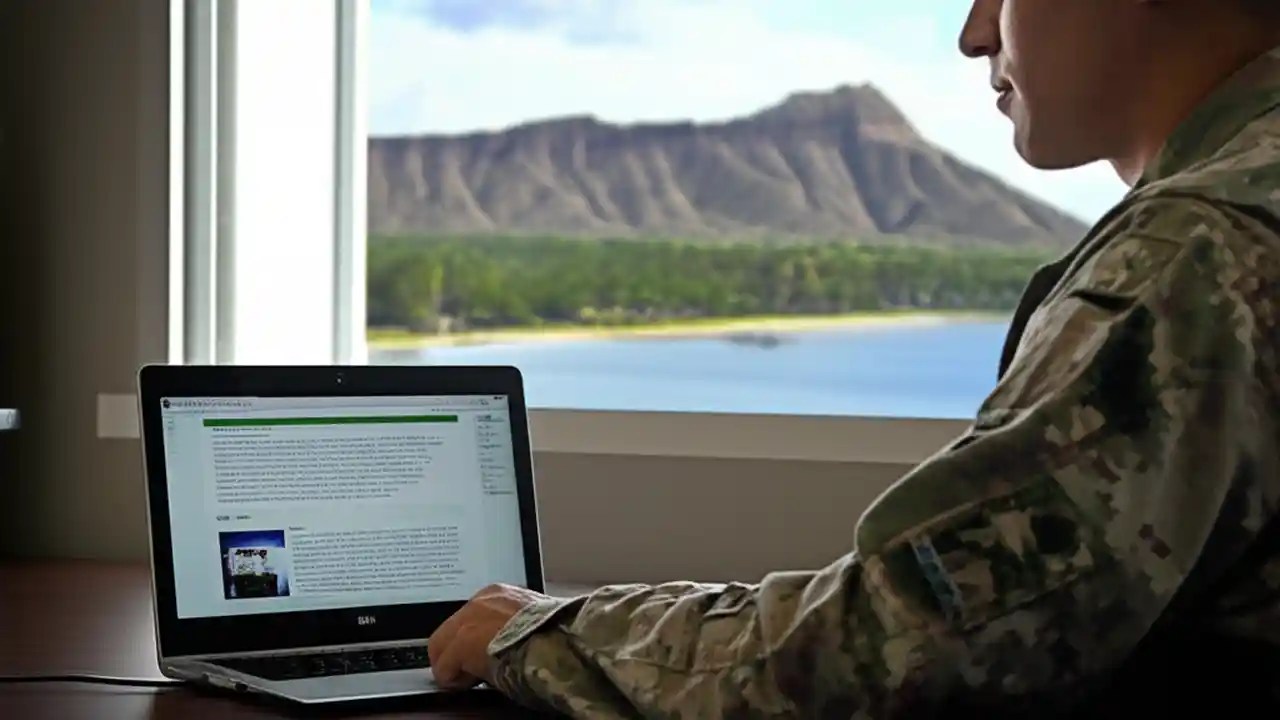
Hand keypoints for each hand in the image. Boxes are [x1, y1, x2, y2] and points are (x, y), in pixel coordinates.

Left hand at [427, 583, 546, 688]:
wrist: (561, 641)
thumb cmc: (557, 634)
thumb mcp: (533, 620)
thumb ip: (514, 624)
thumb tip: (508, 642)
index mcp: (499, 593)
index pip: (469, 616)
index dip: (471, 640)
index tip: (479, 655)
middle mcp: (480, 600)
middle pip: (449, 629)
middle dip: (456, 651)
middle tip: (470, 672)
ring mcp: (468, 619)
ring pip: (440, 646)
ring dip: (453, 664)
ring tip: (470, 679)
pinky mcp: (462, 642)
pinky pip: (444, 667)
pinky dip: (453, 679)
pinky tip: (468, 684)